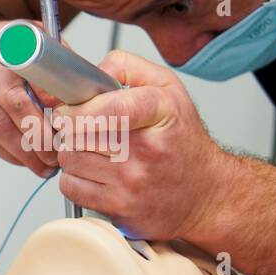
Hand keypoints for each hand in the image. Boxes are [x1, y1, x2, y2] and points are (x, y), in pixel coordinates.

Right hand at [0, 21, 59, 175]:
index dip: (43, 112)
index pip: (26, 81)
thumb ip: (56, 66)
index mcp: (4, 43)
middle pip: (7, 110)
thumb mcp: (35, 43)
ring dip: (21, 153)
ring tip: (43, 165)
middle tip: (55, 156)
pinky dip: (5, 152)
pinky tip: (22, 159)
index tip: (62, 130)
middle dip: (35, 139)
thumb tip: (75, 102)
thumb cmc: (4, 49)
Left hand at [54, 50, 231, 239]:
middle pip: (79, 133)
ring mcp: (133, 181)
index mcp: (159, 111)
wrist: (206, 193)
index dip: (78, 108)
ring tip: (92, 151)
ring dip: (72, 153)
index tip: (69, 110)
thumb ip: (126, 67)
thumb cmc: (182, 140)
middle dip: (71, 128)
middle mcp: (147, 148)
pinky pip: (72, 188)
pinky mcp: (121, 208)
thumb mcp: (167, 87)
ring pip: (70, 159)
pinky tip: (93, 174)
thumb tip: (87, 75)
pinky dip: (74, 179)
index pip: (107, 107)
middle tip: (81, 129)